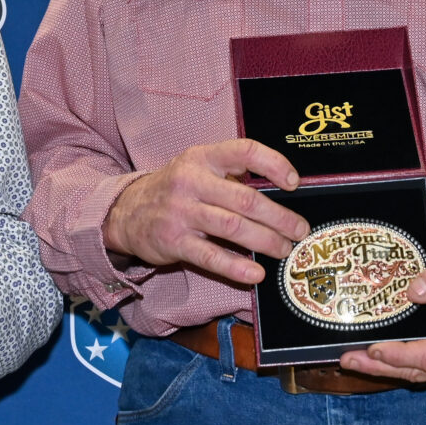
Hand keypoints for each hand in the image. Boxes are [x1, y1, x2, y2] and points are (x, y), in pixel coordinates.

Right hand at [102, 139, 308, 286]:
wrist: (126, 212)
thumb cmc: (174, 189)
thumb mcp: (197, 167)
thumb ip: (231, 173)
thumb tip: (279, 189)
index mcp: (203, 157)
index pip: (245, 151)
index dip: (274, 165)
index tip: (294, 183)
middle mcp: (191, 181)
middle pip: (245, 199)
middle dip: (279, 217)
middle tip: (299, 230)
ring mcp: (181, 212)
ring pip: (233, 227)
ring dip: (265, 241)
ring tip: (284, 249)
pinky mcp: (174, 242)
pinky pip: (211, 256)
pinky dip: (236, 267)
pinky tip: (255, 273)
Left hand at [338, 246, 425, 382]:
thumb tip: (414, 291)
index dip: (402, 355)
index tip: (374, 348)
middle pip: (423, 372)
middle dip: (383, 367)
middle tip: (348, 359)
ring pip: (424, 375)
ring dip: (388, 369)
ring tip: (353, 360)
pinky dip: (402, 365)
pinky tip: (378, 358)